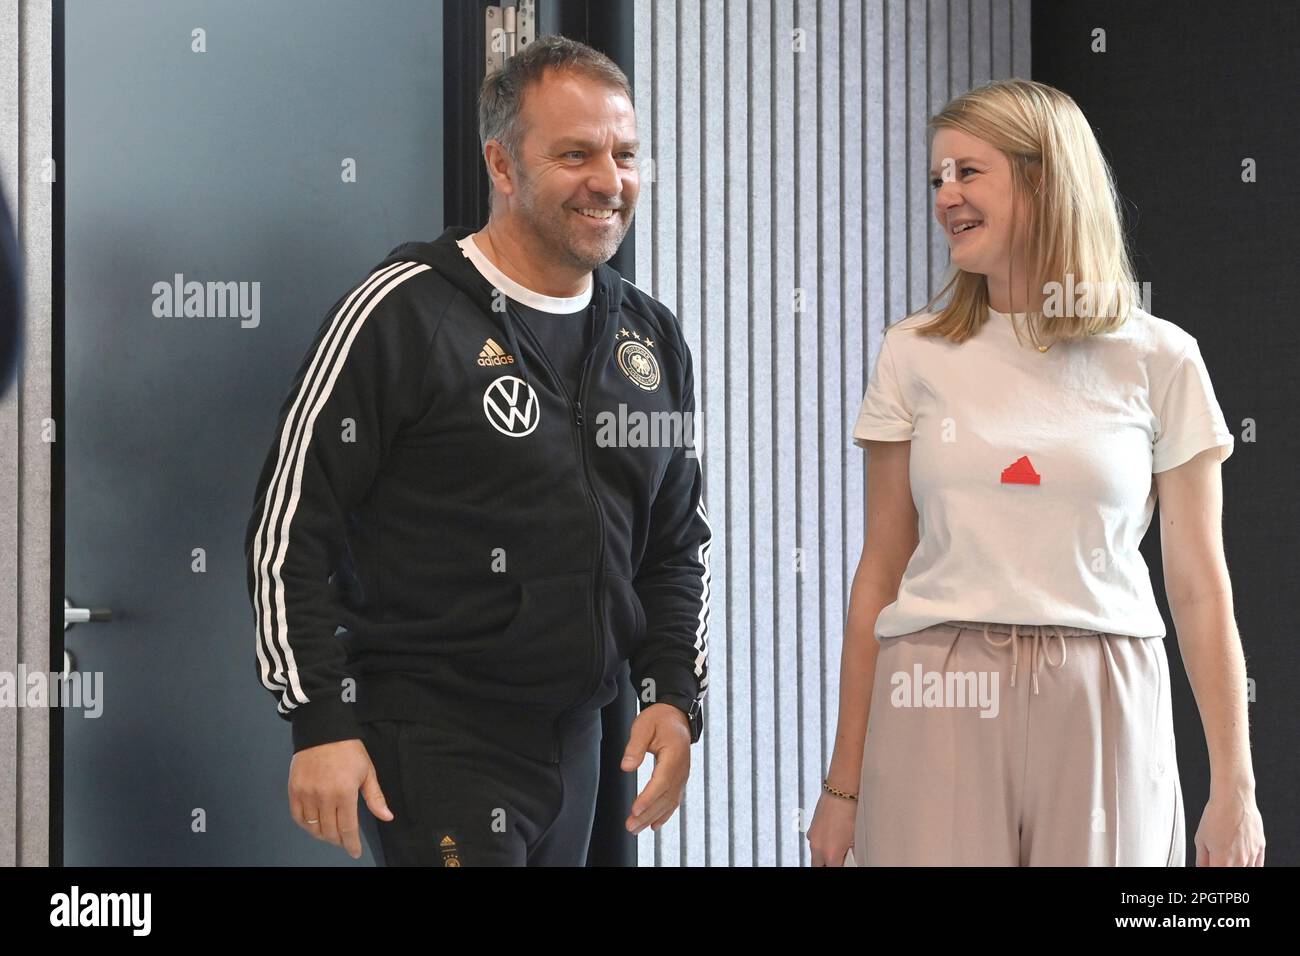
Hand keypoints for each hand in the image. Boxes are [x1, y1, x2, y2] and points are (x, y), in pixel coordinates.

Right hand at [288, 738, 393, 858]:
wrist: (323, 730)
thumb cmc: (347, 749)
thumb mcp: (367, 771)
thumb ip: (375, 798)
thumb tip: (387, 816)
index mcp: (345, 792)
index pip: (348, 829)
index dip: (351, 844)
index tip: (354, 852)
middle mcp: (324, 796)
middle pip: (330, 831)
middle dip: (339, 840)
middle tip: (344, 840)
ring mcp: (307, 794)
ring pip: (313, 828)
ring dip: (323, 835)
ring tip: (331, 833)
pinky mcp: (294, 790)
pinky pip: (298, 817)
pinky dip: (306, 826)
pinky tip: (314, 825)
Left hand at [620, 703, 690, 833]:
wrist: (676, 716)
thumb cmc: (659, 719)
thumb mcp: (643, 726)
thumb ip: (635, 746)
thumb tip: (627, 767)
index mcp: (674, 754)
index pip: (662, 781)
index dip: (649, 797)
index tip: (635, 809)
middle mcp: (682, 769)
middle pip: (665, 796)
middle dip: (647, 814)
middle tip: (630, 826)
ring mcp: (682, 776)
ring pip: (669, 802)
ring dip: (652, 817)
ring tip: (635, 828)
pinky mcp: (679, 780)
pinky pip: (673, 801)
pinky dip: (664, 815)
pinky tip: (653, 825)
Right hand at [806, 790, 857, 865]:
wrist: (841, 791)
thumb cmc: (850, 812)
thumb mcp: (853, 839)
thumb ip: (847, 852)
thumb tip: (849, 857)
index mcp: (831, 854)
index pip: (834, 870)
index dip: (841, 866)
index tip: (844, 863)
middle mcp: (818, 847)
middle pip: (818, 867)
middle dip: (826, 865)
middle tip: (837, 861)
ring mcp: (812, 837)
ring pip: (815, 855)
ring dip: (823, 856)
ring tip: (836, 848)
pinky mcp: (811, 828)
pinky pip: (814, 842)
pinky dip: (821, 843)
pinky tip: (831, 837)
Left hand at [1195, 788, 1264, 865]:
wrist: (1233, 799)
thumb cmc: (1216, 815)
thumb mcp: (1200, 839)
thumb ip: (1202, 859)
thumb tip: (1202, 868)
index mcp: (1222, 861)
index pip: (1216, 874)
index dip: (1212, 869)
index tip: (1211, 864)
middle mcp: (1240, 861)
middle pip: (1232, 872)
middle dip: (1223, 866)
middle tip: (1218, 859)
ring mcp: (1252, 855)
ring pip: (1246, 870)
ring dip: (1237, 866)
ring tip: (1229, 856)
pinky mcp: (1260, 847)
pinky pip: (1258, 865)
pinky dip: (1250, 865)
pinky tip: (1243, 861)